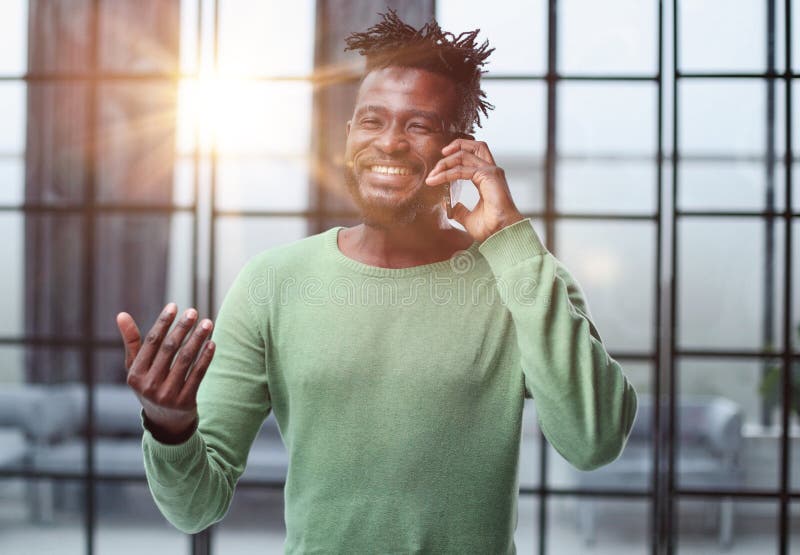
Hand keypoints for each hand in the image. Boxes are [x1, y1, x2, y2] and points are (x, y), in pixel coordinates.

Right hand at [116, 302, 214, 436]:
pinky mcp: (185, 402)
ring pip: (185, 360)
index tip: (174, 306)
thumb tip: (121, 314)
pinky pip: (198, 374)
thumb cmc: (150, 384)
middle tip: (193, 312)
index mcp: (135, 374)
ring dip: (198, 339)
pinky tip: (211, 343)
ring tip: (207, 323)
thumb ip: (131, 342)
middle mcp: (149, 385)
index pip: (151, 343)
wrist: (164, 421)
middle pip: (169, 349)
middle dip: (182, 328)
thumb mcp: (136, 368)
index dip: (162, 323)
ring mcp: (167, 395)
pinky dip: (205, 357)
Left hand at [425, 138, 524, 241]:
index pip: (472, 157)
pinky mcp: (488, 176)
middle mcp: (491, 171)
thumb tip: (449, 206)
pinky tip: (436, 179)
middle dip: (453, 148)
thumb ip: (459, 210)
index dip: (453, 160)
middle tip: (436, 167)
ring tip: (434, 172)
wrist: (502, 234)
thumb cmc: (491, 227)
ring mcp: (491, 172)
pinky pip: (462, 170)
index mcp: (488, 178)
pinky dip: (447, 173)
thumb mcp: (468, 218)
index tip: (436, 172)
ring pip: (465, 154)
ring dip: (446, 161)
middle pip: (473, 146)